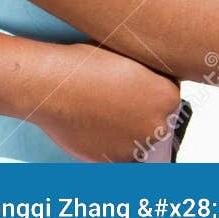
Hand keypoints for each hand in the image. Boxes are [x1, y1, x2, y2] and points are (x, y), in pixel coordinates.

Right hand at [29, 42, 184, 162]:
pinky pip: (117, 155)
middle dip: (138, 114)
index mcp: (166, 95)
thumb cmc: (82, 64)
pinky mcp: (115, 161)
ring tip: (98, 113)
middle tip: (113, 102)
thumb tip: (148, 86)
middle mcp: (158, 124)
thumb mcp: (124, 57)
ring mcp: (137, 145)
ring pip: (136, 141)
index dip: (146, 91)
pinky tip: (90, 125)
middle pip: (155, 122)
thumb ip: (145, 75)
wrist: (51, 84)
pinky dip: (106, 144)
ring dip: (124, 132)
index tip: (131, 88)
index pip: (166, 97)